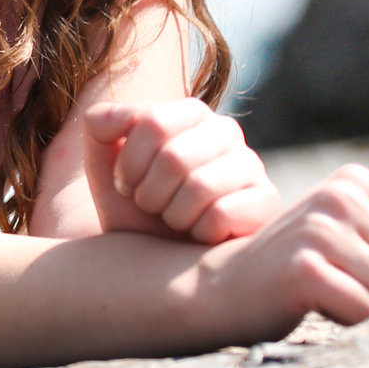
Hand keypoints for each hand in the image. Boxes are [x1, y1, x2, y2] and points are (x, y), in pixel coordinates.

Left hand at [82, 99, 279, 243]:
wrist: (159, 255)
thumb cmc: (133, 203)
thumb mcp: (103, 161)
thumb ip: (100, 122)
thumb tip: (127, 115)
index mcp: (188, 112)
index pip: (153, 122)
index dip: (129, 162)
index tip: (125, 182)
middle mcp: (226, 131)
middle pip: (174, 157)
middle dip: (148, 192)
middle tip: (149, 205)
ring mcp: (252, 165)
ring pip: (200, 186)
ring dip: (172, 213)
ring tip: (173, 218)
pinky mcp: (267, 201)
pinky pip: (223, 213)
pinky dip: (199, 230)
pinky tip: (199, 233)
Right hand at [201, 167, 368, 334]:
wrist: (225, 284)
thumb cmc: (300, 258)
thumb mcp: (353, 225)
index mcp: (354, 180)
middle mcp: (337, 195)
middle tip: (348, 282)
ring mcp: (317, 229)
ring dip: (365, 303)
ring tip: (327, 289)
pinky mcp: (302, 268)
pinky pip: (362, 309)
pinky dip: (343, 317)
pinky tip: (312, 303)